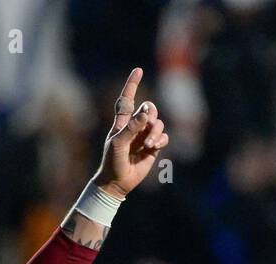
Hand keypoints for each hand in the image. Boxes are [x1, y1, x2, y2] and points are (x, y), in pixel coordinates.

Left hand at [94, 67, 169, 197]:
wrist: (117, 181)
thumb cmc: (112, 161)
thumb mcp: (118, 143)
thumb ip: (132, 126)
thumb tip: (146, 112)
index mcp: (122, 122)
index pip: (127, 99)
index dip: (132, 84)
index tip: (138, 70)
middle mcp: (134, 126)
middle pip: (149, 108)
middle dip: (150, 113)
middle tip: (147, 124)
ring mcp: (144, 136)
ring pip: (158, 123)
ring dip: (155, 132)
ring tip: (148, 144)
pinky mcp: (153, 147)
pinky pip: (163, 136)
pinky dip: (161, 140)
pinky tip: (153, 147)